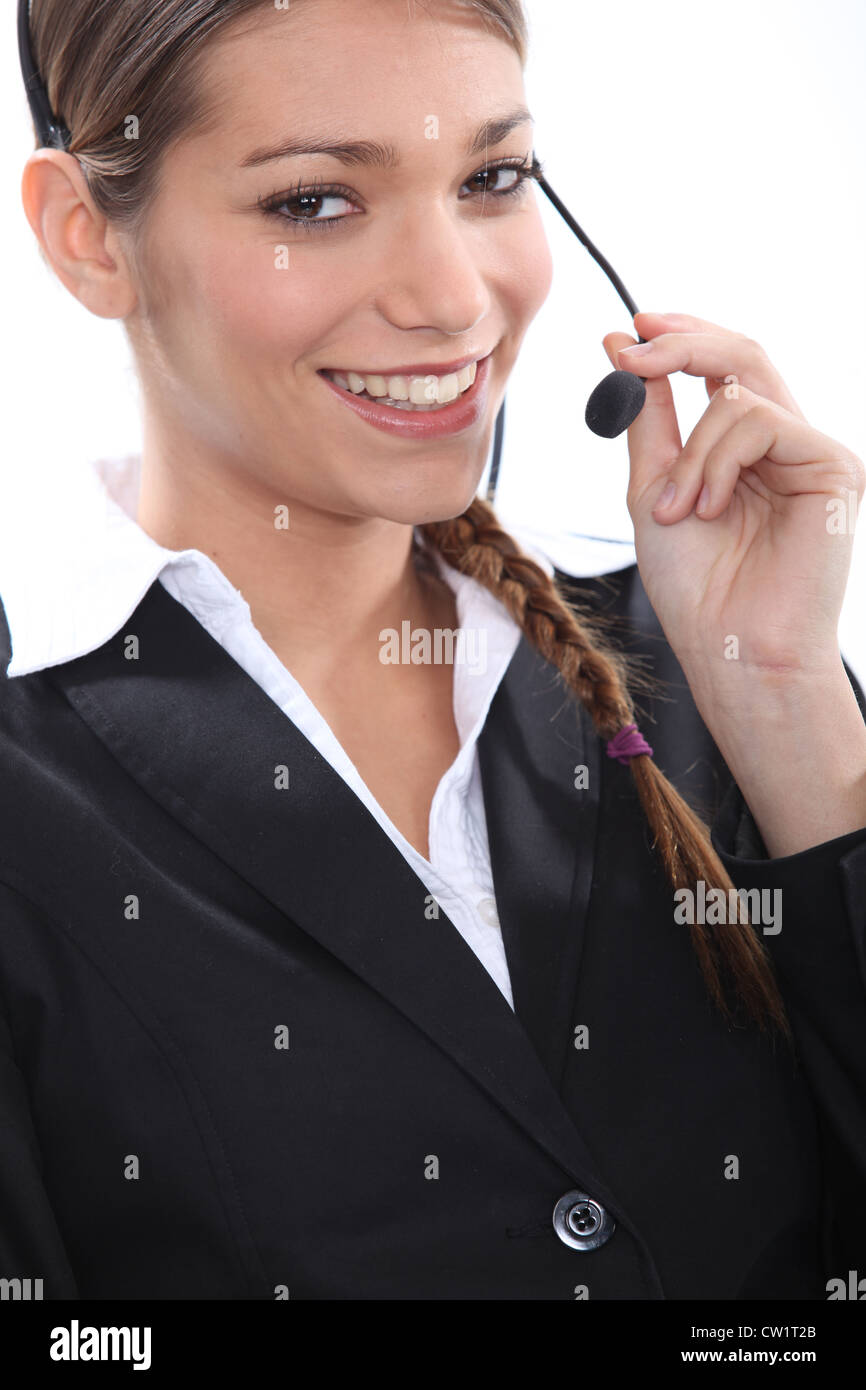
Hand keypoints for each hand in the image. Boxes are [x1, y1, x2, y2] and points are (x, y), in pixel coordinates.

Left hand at [602, 311, 863, 683]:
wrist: (731, 645)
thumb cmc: (695, 586)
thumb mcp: (653, 487)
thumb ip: (648, 419)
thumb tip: (622, 346)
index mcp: (744, 450)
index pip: (722, 369)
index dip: (680, 338)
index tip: (629, 329)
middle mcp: (783, 445)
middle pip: (743, 354)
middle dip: (681, 343)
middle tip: (635, 347)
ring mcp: (811, 453)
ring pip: (741, 391)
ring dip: (689, 448)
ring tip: (674, 509)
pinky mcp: (833, 466)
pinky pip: (761, 420)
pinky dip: (718, 460)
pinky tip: (710, 509)